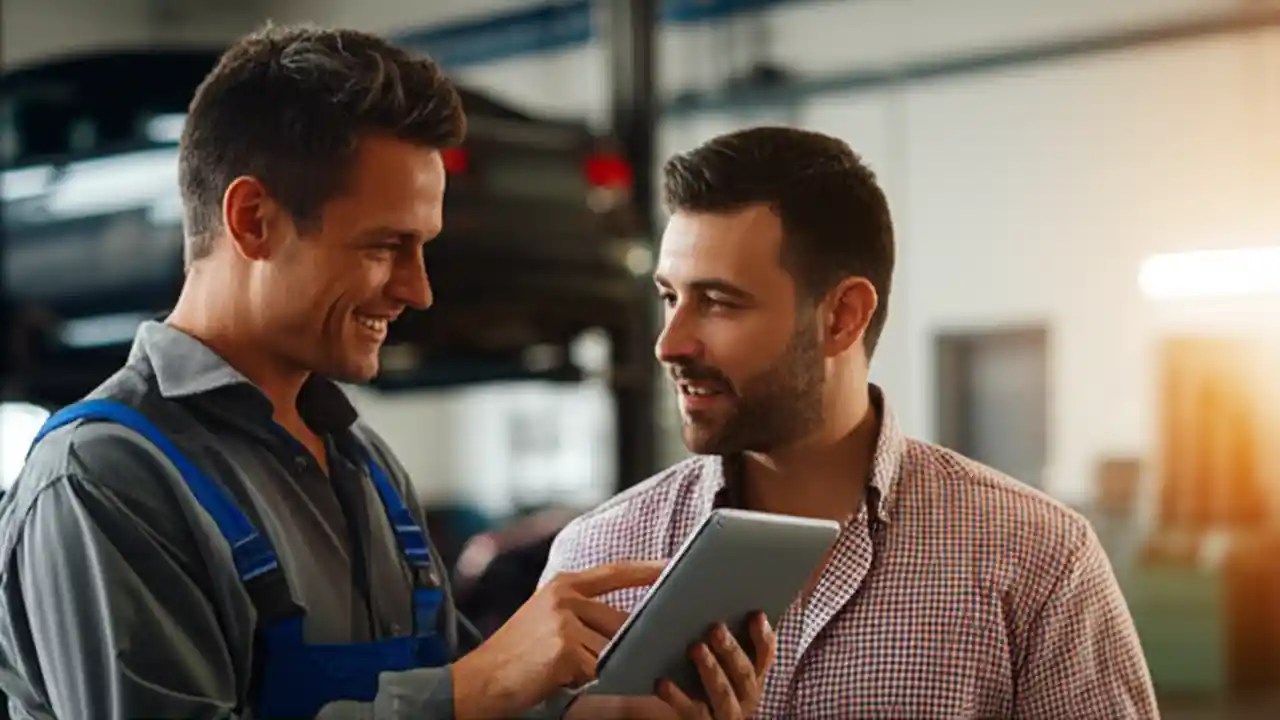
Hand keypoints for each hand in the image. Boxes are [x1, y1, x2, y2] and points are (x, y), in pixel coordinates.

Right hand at [451, 561, 663, 719]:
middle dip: (629, 642)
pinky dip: (592, 681)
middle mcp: (565, 598)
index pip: (614, 572)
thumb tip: (625, 623)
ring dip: (605, 667)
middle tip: (634, 653)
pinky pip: (598, 670)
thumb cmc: (517, 654)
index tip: (672, 566)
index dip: (646, 569)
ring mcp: (565, 622)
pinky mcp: (565, 649)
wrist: (481, 679)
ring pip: (611, 648)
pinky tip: (568, 681)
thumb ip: (581, 613)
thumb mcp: (546, 618)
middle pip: (620, 620)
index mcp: (563, 586)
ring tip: (578, 673)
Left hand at [656, 613, 776, 718]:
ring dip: (711, 669)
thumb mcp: (716, 653)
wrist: (688, 709)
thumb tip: (706, 597)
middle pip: (744, 673)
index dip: (763, 635)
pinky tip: (663, 682)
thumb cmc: (697, 672)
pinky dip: (677, 697)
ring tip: (695, 648)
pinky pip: (691, 711)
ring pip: (722, 693)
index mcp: (753, 674)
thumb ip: (720, 632)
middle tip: (716, 628)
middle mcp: (745, 695)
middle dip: (731, 649)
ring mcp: (725, 713)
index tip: (756, 614)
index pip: (765, 653)